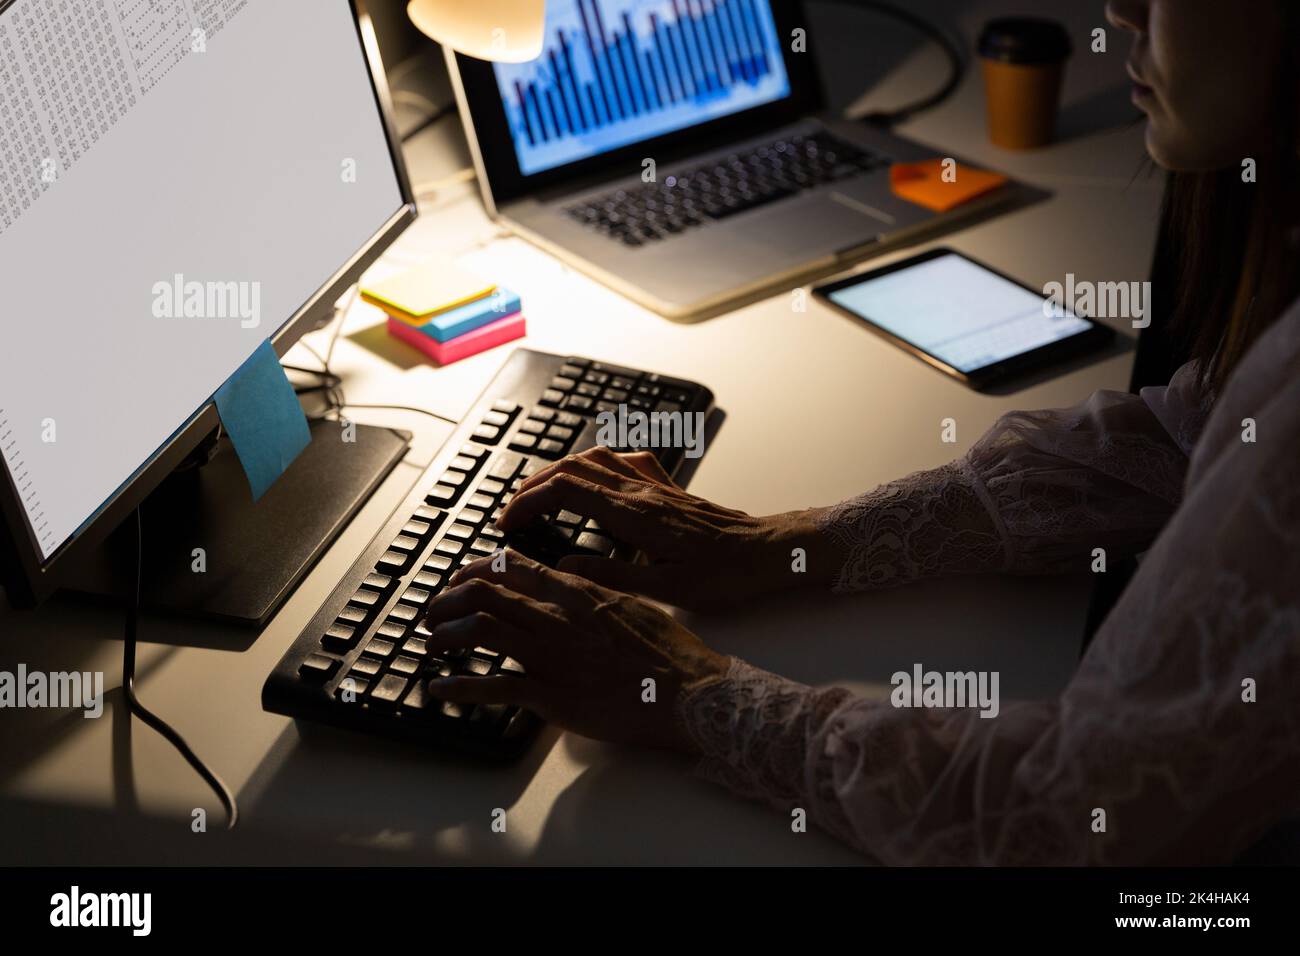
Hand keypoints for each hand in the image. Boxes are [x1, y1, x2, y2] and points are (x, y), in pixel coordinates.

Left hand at [419, 551, 729, 752]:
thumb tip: (572, 579)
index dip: (476, 569)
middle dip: (449, 598)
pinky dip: (459, 688)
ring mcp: (551, 654)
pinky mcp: (551, 694)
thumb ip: (597, 590)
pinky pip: (492, 687)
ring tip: (432, 642)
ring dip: (446, 634)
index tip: (461, 577)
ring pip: (479, 629)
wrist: (689, 692)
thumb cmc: (670, 653)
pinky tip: (442, 689)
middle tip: (436, 610)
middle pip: (485, 592)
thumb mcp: (633, 603)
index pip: (513, 567)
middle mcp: (558, 616)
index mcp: (578, 592)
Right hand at [497, 446, 832, 610]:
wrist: (772, 553)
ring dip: (560, 471)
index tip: (508, 525)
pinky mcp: (669, 490)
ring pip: (595, 459)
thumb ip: (610, 579)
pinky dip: (596, 466)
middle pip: (572, 468)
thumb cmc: (727, 576)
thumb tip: (562, 571)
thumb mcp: (666, 592)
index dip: (528, 502)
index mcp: (635, 515)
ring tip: (539, 495)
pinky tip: (593, 481)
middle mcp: (642, 492)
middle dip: (533, 485)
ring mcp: (656, 487)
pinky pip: (624, 463)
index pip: (565, 491)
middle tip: (512, 513)